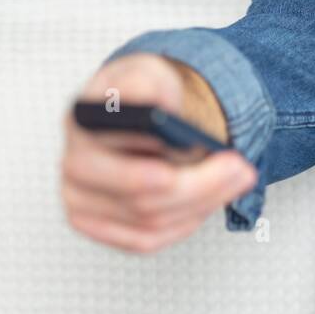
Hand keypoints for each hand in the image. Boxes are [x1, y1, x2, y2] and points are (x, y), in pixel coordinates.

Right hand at [61, 53, 257, 252]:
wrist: (145, 118)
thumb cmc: (145, 96)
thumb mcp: (149, 73)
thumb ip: (146, 82)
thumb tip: (154, 101)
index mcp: (80, 122)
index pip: (103, 151)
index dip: (136, 171)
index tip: (178, 168)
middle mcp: (74, 165)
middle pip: (137, 196)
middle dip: (198, 186)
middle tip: (240, 169)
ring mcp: (80, 201)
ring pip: (149, 222)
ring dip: (203, 202)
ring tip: (237, 178)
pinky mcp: (99, 227)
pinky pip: (147, 239)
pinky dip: (185, 221)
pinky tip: (209, 199)